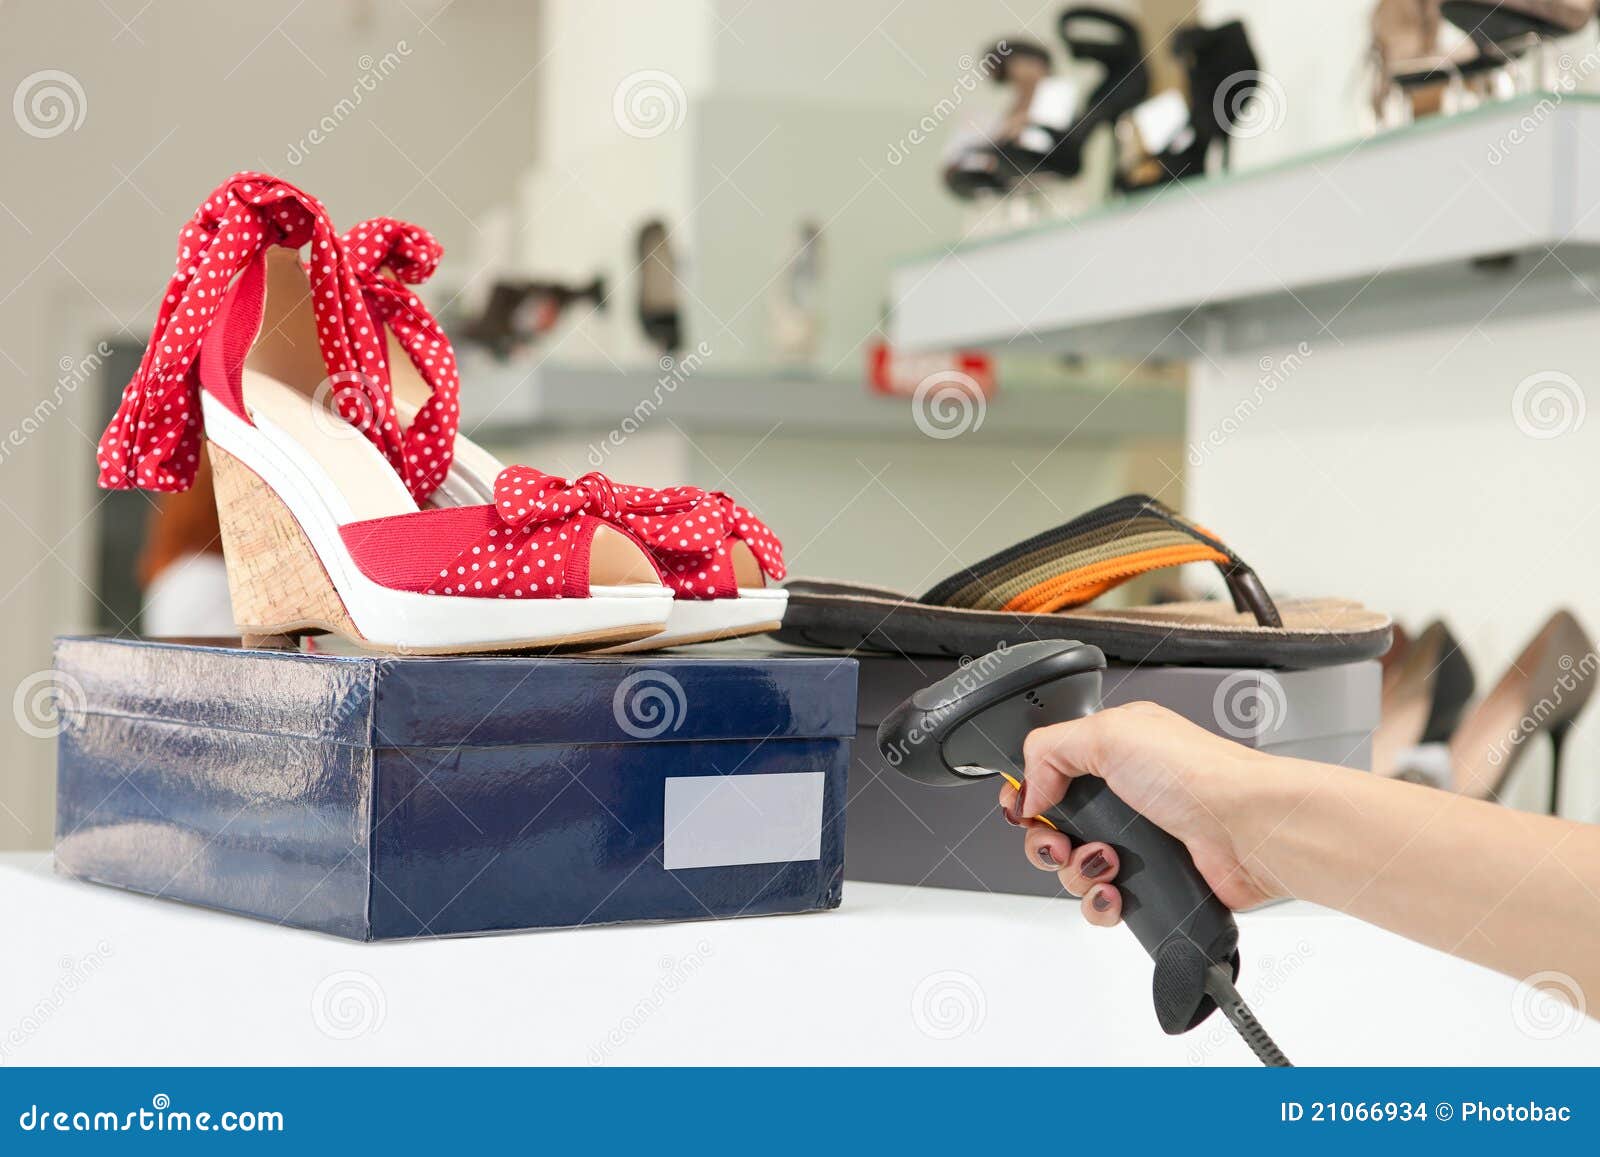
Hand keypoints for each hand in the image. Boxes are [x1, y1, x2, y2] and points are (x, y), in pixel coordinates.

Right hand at [998, 701, 1288, 925]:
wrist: (1250, 830)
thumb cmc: (1199, 774)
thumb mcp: (1109, 733)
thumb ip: (1049, 750)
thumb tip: (1028, 791)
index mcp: (1112, 752)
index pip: (1048, 774)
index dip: (1029, 796)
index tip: (1028, 810)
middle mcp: (1122, 796)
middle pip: (1052, 828)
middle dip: (1047, 841)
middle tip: (1062, 842)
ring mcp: (1136, 841)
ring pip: (1073, 869)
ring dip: (1079, 872)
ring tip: (1106, 861)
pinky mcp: (1150, 881)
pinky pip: (1102, 902)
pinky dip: (1100, 902)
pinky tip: (1114, 891)